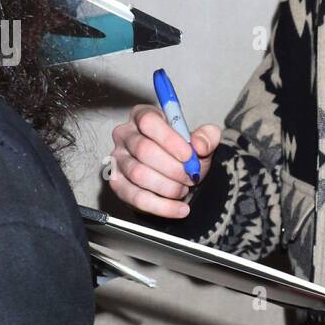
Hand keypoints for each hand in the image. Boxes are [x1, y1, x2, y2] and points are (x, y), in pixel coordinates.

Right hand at [109, 104, 221, 218]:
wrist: (178, 177)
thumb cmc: (183, 154)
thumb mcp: (201, 141)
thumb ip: (207, 137)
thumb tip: (200, 144)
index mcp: (142, 116)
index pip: (149, 122)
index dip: (170, 139)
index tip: (189, 155)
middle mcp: (125, 134)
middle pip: (143, 149)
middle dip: (172, 167)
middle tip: (190, 176)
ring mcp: (117, 160)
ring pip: (139, 174)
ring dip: (168, 187)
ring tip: (183, 189)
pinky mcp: (117, 184)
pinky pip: (136, 198)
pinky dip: (162, 207)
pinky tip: (180, 208)